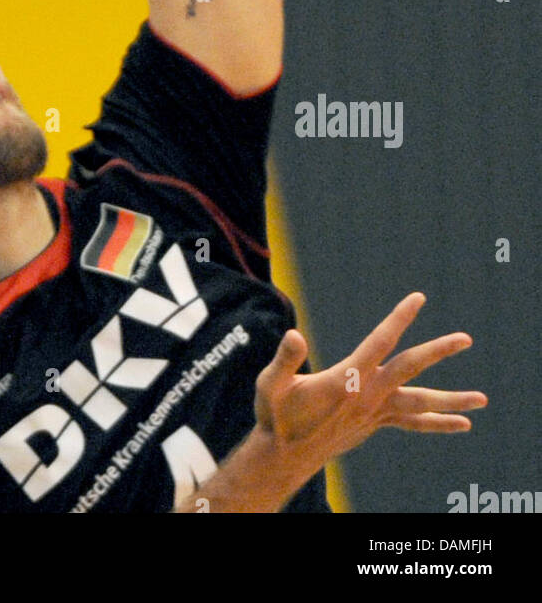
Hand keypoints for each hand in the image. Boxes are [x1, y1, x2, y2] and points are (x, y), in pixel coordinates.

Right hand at [254, 292, 486, 474]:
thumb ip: (285, 360)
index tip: (418, 298)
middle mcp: (369, 396)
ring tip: (482, 400)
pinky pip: (413, 423)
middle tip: (466, 338)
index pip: (380, 341)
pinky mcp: (375, 424)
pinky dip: (437, 422)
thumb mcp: (272, 385)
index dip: (399, 318)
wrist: (285, 455)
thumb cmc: (277, 415)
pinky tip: (460, 424)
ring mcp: (375, 412)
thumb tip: (295, 335)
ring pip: (421, 404)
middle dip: (438, 351)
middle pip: (411, 369)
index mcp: (348, 379)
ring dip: (452, 401)